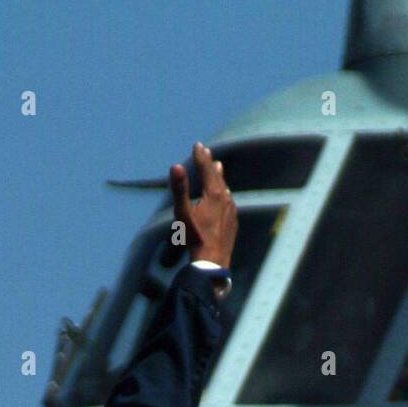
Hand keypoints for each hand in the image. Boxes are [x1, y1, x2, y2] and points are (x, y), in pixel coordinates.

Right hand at [169, 143, 237, 268]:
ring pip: (225, 189)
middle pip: (217, 177)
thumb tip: (175, 166)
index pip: (207, 169)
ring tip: (218, 168)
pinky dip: (225, 194)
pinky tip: (226, 196)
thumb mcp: (183, 213)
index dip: (201, 156)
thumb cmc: (195, 238)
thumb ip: (179, 189)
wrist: (213, 261)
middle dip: (210, 163)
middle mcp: (226, 199)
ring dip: (219, 177)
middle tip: (207, 152)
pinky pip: (229, 202)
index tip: (197, 145)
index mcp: (214, 194)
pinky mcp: (233, 222)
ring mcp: (231, 211)